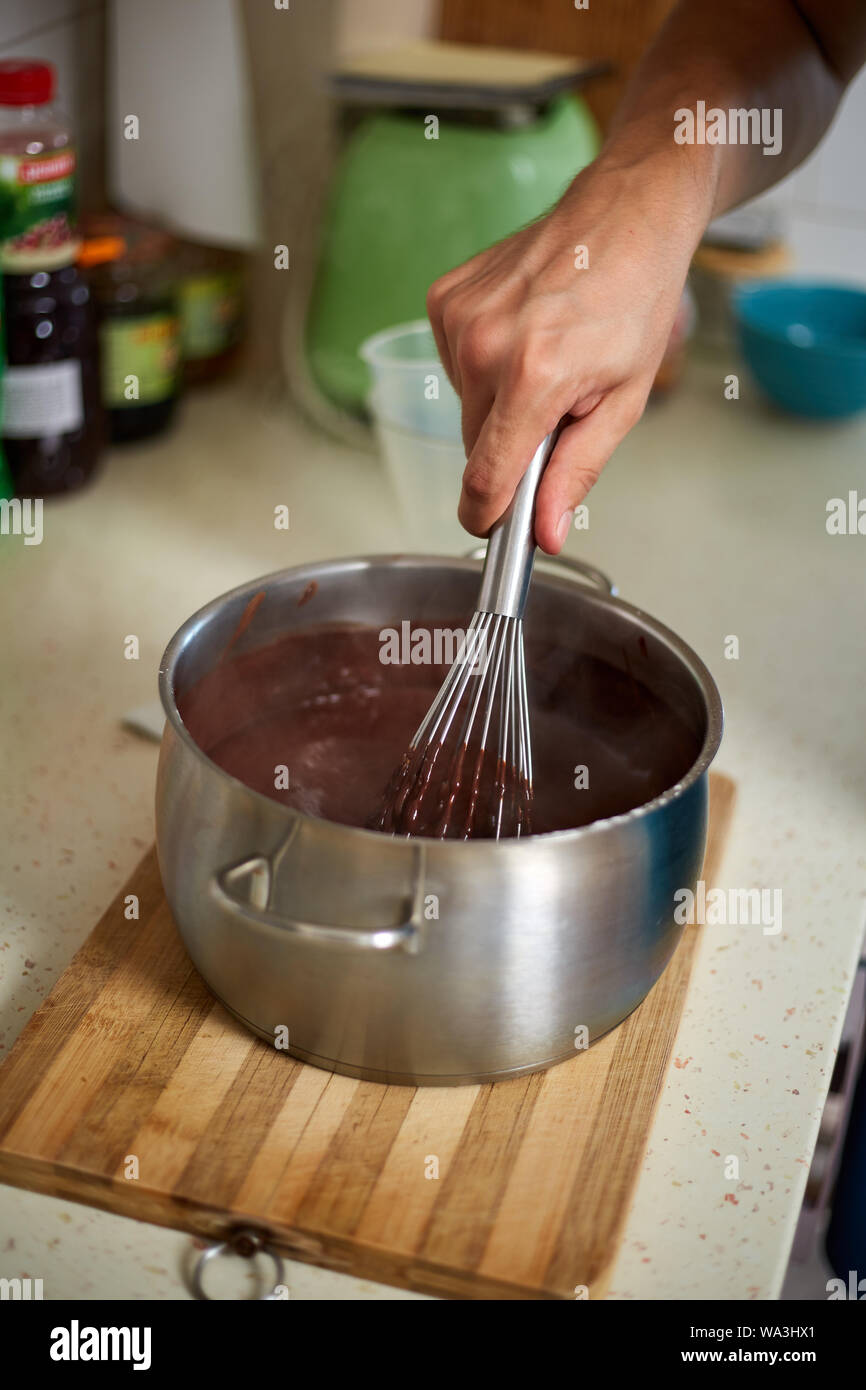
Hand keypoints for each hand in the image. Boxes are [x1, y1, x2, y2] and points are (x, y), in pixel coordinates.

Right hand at [427, 157, 705, 553]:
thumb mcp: (624, 399)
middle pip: (475, 445)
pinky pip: (454, 364)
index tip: (494, 526)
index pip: (484, 478)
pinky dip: (483, 363)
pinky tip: (521, 331)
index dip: (487, 515)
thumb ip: (577, 471)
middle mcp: (485, 346)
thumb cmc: (635, 299)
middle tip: (559, 407)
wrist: (626, 213)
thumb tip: (545, 531)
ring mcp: (459, 318)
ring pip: (464, 405)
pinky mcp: (444, 299)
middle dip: (511, 444)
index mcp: (535, 377)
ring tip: (546, 356)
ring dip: (498, 401)